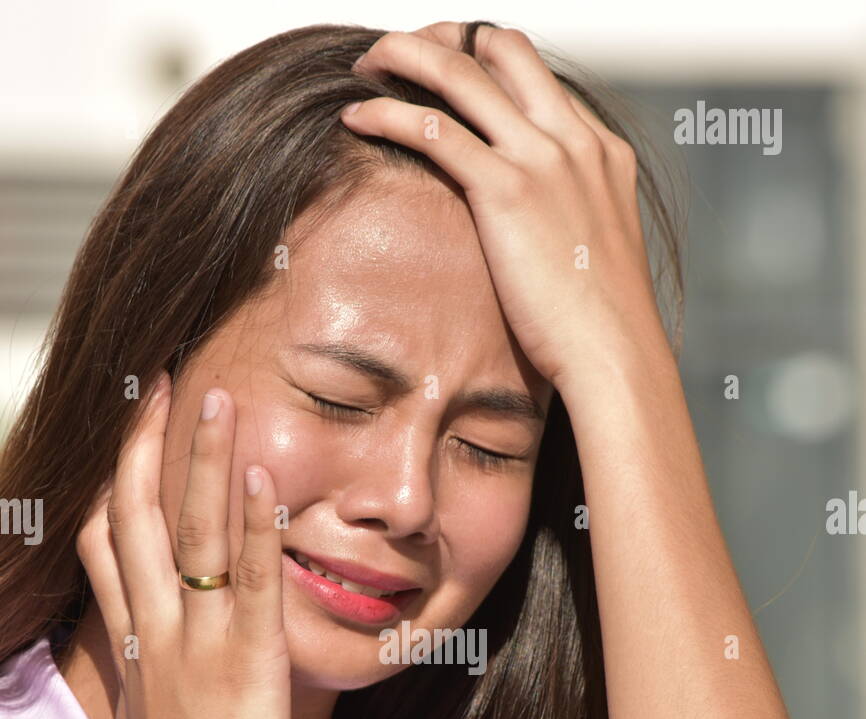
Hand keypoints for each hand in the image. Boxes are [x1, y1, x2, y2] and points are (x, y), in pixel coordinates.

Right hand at [75, 373, 290, 718]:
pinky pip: (248, 580)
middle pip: (137, 516)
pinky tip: (263, 478)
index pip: (105, 542)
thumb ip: (142, 663)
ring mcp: (197, 639)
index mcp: (132, 637)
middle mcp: (154, 626)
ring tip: (218, 398)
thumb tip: (140, 640)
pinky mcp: (247, 658)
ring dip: (203, 461)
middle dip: (148, 444)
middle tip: (166, 381)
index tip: (130, 434)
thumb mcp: (141, 712)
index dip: (114, 481)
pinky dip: (254, 526)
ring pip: (191, 533)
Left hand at [342, 23, 671, 398]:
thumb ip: (572, 224)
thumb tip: (542, 244)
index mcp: (602, 152)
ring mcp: (542, 159)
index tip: (446, 81)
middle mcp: (574, 140)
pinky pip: (432, 129)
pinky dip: (387, 112)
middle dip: (446, 40)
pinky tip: (357, 117)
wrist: (616, 355)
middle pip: (503, 50)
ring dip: (405, 56)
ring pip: (461, 71)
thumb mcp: (598, 256)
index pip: (537, 80)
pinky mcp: (506, 190)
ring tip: (366, 67)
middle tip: (402, 58)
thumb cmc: (603, 329)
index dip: (486, 68)